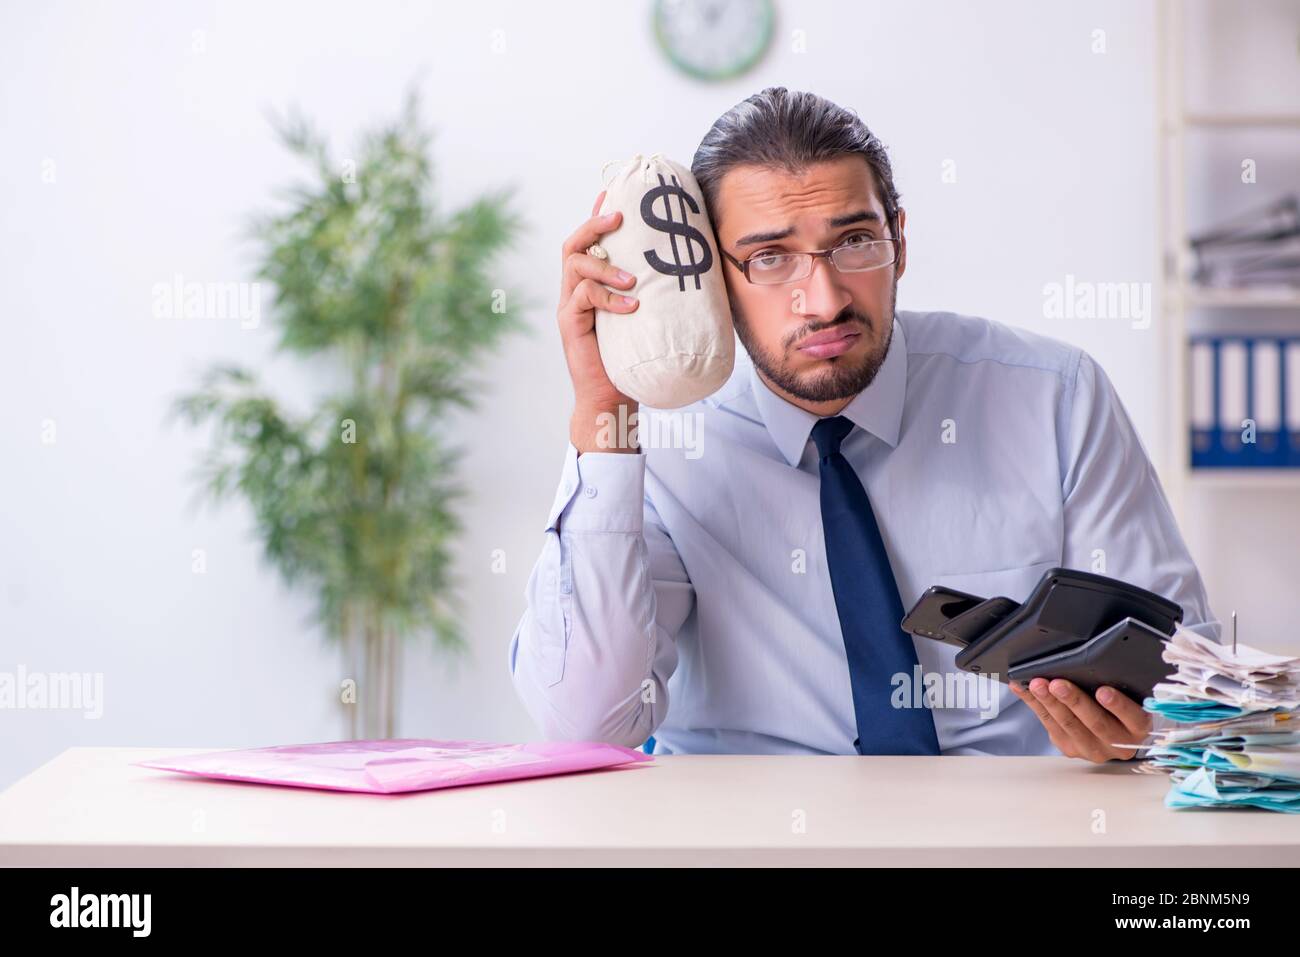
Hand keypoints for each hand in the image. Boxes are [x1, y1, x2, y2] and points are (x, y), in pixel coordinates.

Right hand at [558, 190, 639, 451]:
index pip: (589, 241)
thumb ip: (655, 293)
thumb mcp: (647, 316)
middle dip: (594, 225)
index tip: (614, 194)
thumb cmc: (633, 357)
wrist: (613, 398)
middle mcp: (575, 290)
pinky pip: (584, 297)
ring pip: (575, 266)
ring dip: (605, 265)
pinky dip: (609, 298)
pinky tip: (632, 305)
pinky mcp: (570, 325)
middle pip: (573, 244)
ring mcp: (570, 307)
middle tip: (618, 218)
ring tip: (633, 278)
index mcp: (591, 283)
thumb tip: (701, 270)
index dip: (597, 215)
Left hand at [1009, 678, 1150, 762]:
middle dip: (1073, 701)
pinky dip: (1035, 704)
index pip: (1132, 717)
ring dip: (1049, 703)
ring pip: (1068, 725)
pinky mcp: (1070, 749)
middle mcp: (1117, 743)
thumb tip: (1094, 665)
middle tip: (1057, 684)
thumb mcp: (1131, 698)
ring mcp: (1092, 749)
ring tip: (1037, 685)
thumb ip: (1120, 688)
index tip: (1103, 692)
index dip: (1118, 706)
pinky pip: (1049, 725)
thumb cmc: (1121, 709)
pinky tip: (1023, 689)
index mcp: (1137, 728)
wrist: (1114, 734)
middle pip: (1095, 723)